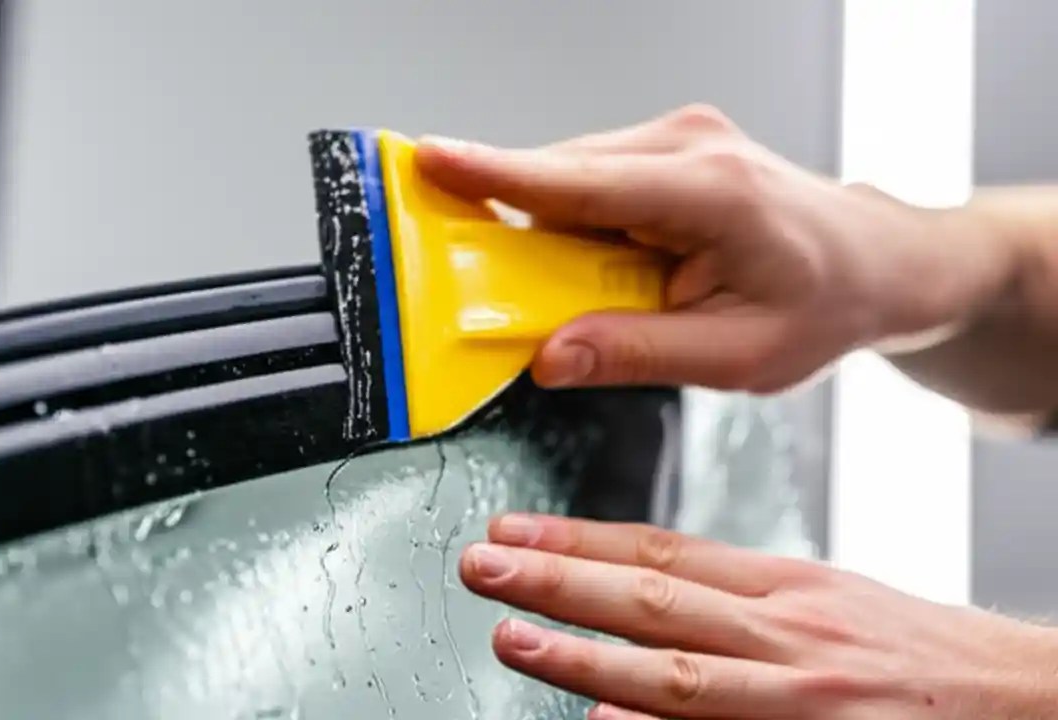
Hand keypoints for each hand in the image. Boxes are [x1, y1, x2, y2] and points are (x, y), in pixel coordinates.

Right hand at [417, 105, 1017, 392]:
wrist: (872, 261)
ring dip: (543, 236)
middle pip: (558, 182)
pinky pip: (586, 184)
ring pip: (567, 181)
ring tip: (570, 294)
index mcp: (710, 194)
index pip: (578, 183)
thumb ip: (637, 354)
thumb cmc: (821, 303)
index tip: (427, 161)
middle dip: (505, 232)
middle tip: (472, 292)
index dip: (494, 173)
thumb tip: (549, 356)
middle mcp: (687, 147)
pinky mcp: (662, 151)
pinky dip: (570, 227)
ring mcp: (675, 140)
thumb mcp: (736, 356)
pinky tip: (598, 268)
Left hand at [459, 514, 1057, 718]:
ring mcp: (805, 691)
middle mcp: (788, 629)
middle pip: (655, 599)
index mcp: (783, 585)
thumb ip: (725, 611)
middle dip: (559, 580)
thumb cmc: (912, 651)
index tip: (512, 530)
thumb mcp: (820, 605)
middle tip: (483, 564)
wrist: (1023, 695)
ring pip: (679, 669)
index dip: (577, 541)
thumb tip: (628, 632)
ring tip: (512, 637)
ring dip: (587, 654)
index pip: (660, 553)